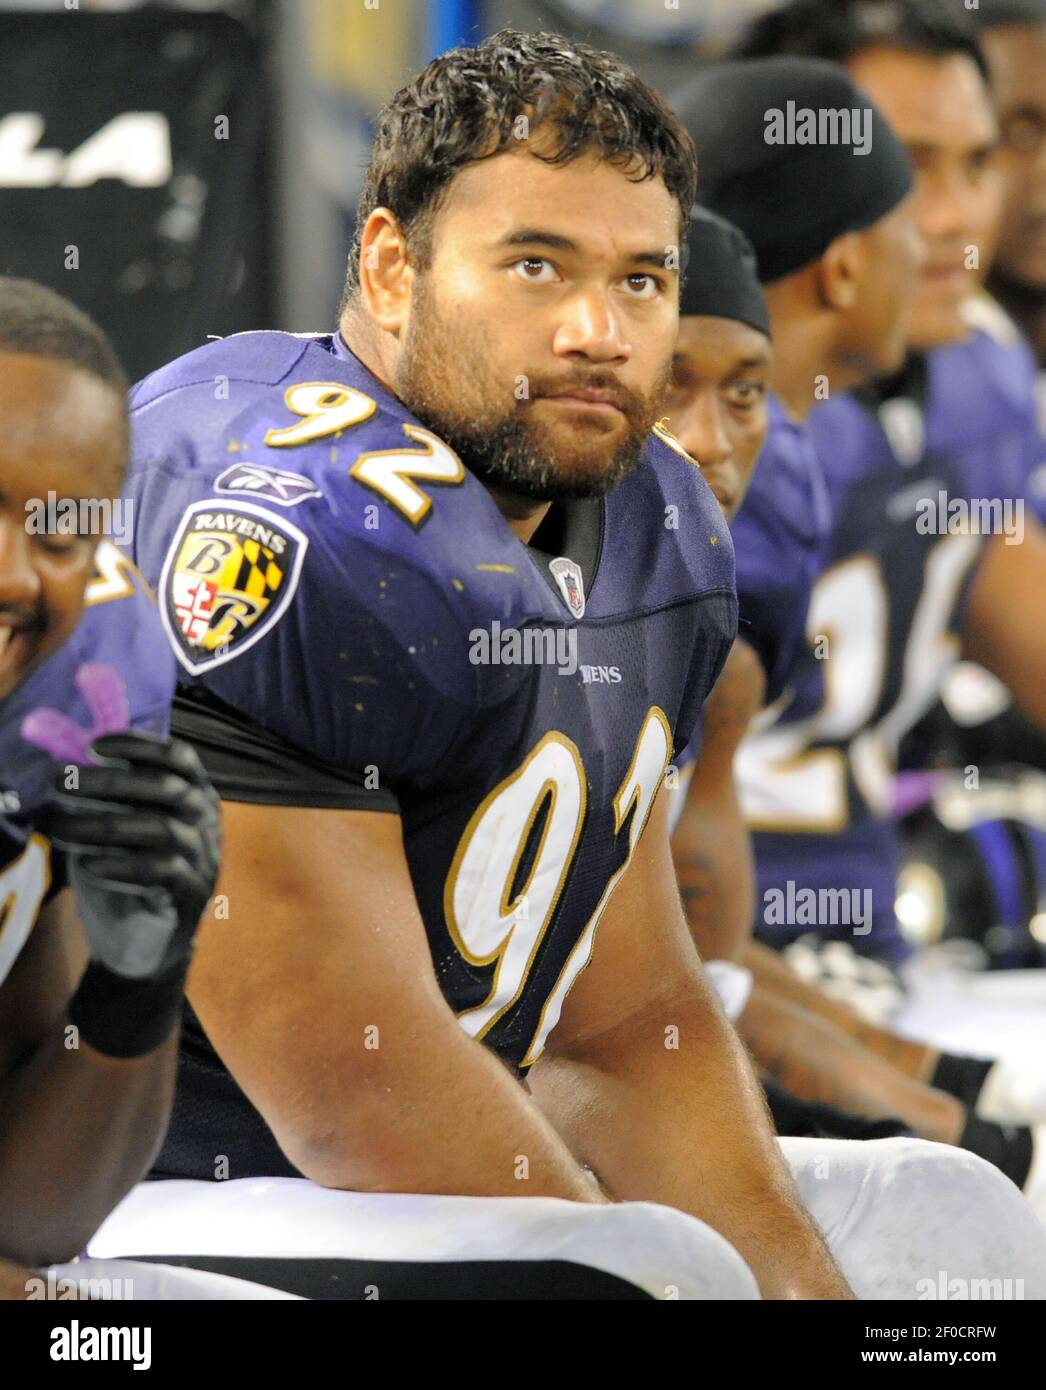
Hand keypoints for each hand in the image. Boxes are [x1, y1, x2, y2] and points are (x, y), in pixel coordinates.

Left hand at [42, 733, 220, 979]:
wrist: (147, 939)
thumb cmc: (131, 873)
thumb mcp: (126, 826)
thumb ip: (117, 798)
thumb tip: (74, 763)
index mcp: (195, 795)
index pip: (179, 757)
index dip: (139, 745)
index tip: (92, 747)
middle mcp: (206, 819)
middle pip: (167, 787)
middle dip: (109, 781)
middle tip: (60, 782)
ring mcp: (204, 855)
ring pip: (160, 828)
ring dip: (103, 826)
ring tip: (61, 830)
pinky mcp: (193, 890)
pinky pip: (160, 870)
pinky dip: (120, 865)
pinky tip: (89, 867)